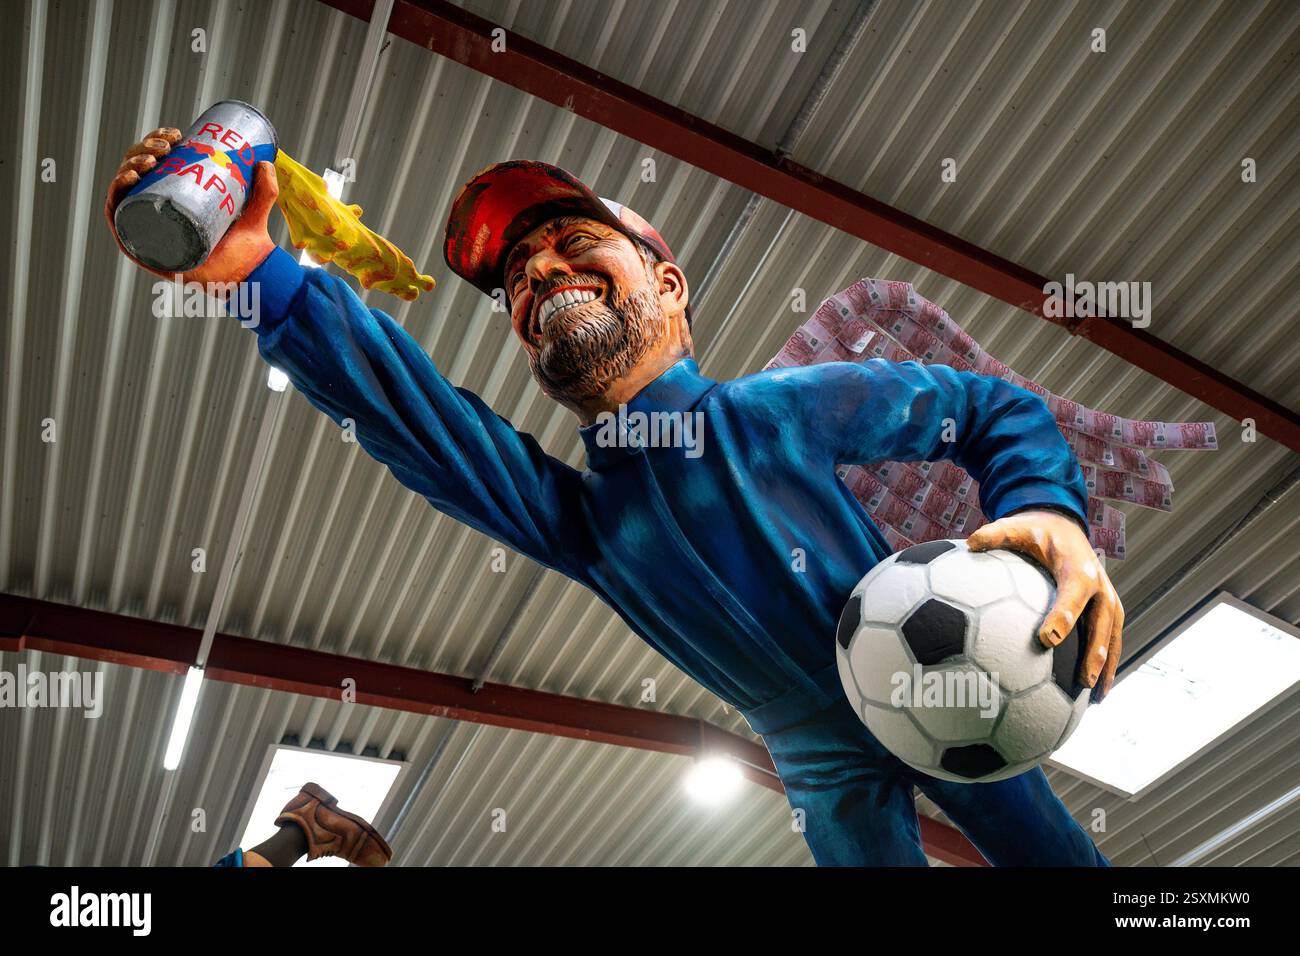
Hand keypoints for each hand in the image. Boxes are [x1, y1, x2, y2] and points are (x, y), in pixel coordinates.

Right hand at [103, 127, 278, 284]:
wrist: (249, 275)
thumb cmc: (247, 244)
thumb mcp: (255, 208)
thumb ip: (265, 188)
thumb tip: (265, 162)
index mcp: (172, 199)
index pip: (153, 164)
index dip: (155, 142)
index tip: (175, 134)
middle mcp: (156, 213)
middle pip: (136, 174)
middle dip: (142, 151)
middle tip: (165, 147)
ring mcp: (148, 231)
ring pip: (126, 193)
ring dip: (128, 168)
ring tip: (149, 161)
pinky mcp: (144, 250)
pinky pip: (121, 223)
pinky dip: (117, 199)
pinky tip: (128, 181)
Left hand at [967, 509, 1122, 700]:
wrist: (1064, 525)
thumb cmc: (1035, 531)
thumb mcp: (1015, 527)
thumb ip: (994, 535)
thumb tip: (970, 543)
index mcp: (1076, 567)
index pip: (1073, 593)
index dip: (1063, 615)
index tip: (1047, 640)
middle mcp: (1099, 584)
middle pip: (1102, 622)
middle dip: (1095, 651)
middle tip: (1083, 680)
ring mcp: (1107, 598)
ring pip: (1112, 635)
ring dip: (1107, 666)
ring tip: (1096, 698)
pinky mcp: (1108, 609)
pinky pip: (1111, 638)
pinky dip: (1106, 664)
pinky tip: (1094, 693)